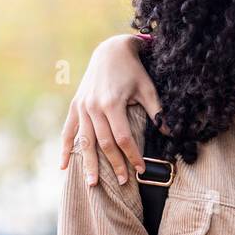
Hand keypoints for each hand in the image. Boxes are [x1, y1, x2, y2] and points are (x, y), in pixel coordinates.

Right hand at [59, 34, 164, 186]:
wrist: (110, 51)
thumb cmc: (132, 70)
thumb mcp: (147, 88)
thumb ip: (157, 112)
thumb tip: (171, 133)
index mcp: (112, 103)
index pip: (123, 138)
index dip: (132, 155)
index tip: (141, 170)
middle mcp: (94, 107)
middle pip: (104, 143)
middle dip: (114, 164)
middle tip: (123, 182)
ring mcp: (82, 107)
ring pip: (85, 141)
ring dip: (89, 163)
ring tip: (93, 184)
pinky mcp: (76, 106)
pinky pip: (68, 131)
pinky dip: (65, 148)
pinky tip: (63, 166)